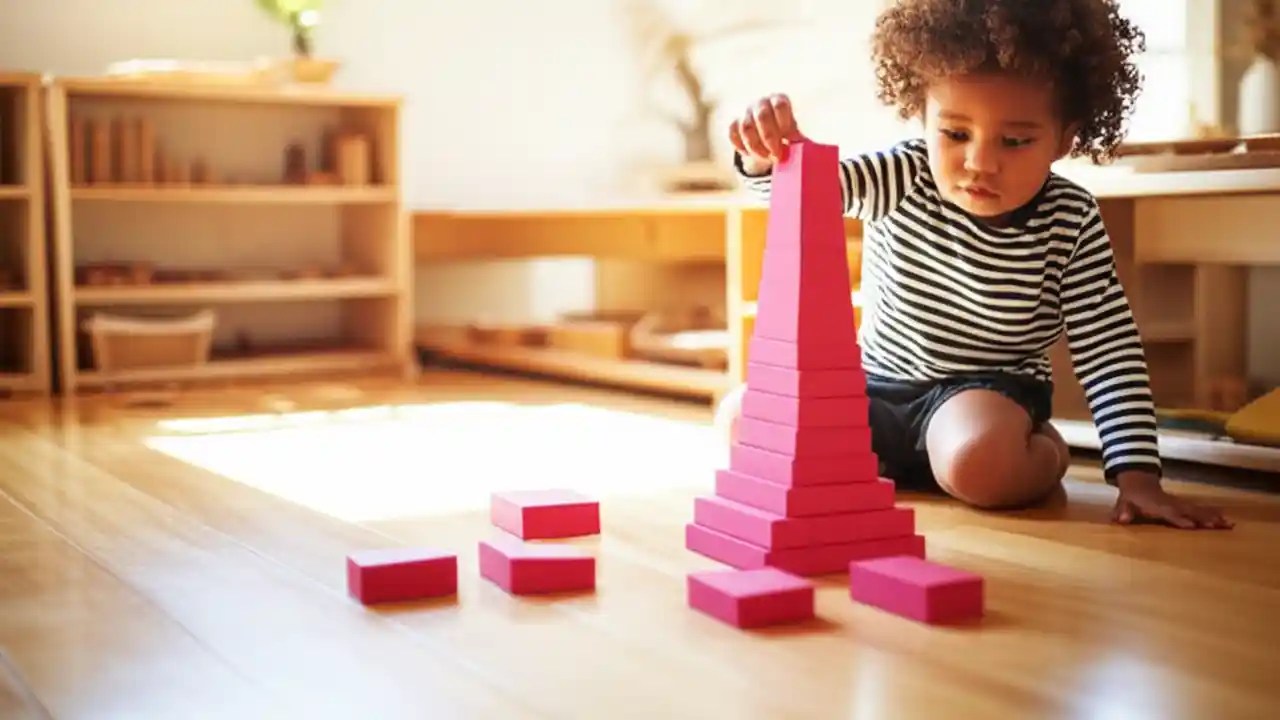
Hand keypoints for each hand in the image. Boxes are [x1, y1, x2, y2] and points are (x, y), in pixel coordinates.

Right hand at [728, 93, 805, 172]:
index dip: (783, 123)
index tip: (788, 138)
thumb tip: (811, 149)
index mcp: (779, 101)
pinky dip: (741, 147)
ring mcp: (746, 112)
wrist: (766, 134)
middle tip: (777, 155)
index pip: (780, 105)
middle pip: (762, 116)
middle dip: (769, 139)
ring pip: (746, 128)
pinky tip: (751, 155)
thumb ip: (799, 139)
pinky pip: (733, 134)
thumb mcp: (794, 134)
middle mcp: (761, 103)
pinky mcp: (734, 124)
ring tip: (766, 158)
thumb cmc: (785, 133)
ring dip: (756, 147)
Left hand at [1113, 472, 1232, 528]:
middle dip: (1205, 518)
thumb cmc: (1132, 496)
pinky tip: (1226, 520)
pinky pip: (1201, 510)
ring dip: (1214, 517)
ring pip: (1199, 511)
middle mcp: (1172, 505)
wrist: (1139, 481)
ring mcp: (1180, 504)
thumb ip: (1122, 511)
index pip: (1170, 513)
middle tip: (1220, 526)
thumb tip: (1121, 520)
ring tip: (1229, 524)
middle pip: (1190, 512)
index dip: (1179, 519)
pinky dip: (1214, 515)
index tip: (1192, 526)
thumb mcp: (1123, 503)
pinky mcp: (1185, 505)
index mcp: (1157, 506)